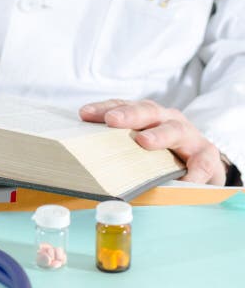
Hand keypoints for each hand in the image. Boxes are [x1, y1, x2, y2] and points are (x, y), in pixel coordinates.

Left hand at [79, 99, 226, 184]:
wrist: (200, 163)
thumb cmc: (160, 152)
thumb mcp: (137, 145)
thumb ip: (115, 146)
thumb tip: (81, 158)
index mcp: (146, 115)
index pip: (122, 106)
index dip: (103, 108)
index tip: (84, 114)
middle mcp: (167, 119)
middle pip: (148, 111)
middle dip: (129, 114)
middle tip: (112, 119)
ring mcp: (189, 136)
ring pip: (175, 130)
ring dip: (159, 135)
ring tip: (144, 141)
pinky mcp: (206, 155)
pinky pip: (202, 163)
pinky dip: (193, 172)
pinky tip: (183, 180)